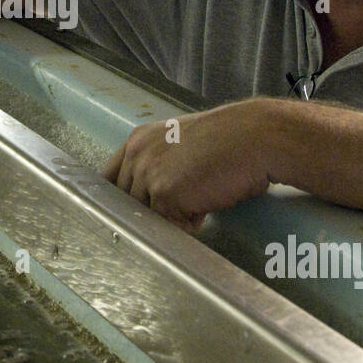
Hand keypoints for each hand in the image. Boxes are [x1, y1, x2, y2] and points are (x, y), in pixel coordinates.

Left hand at [103, 101, 271, 232]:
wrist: (253, 137)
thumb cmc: (228, 140)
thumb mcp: (181, 142)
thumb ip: (159, 162)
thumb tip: (151, 196)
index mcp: (137, 140)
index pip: (108, 179)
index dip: (122, 199)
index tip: (132, 212)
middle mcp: (136, 154)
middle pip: (126, 202)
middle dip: (152, 211)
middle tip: (184, 205)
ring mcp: (147, 173)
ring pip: (147, 216)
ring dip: (173, 218)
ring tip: (201, 198)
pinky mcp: (163, 193)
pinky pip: (169, 225)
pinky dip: (189, 224)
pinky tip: (207, 205)